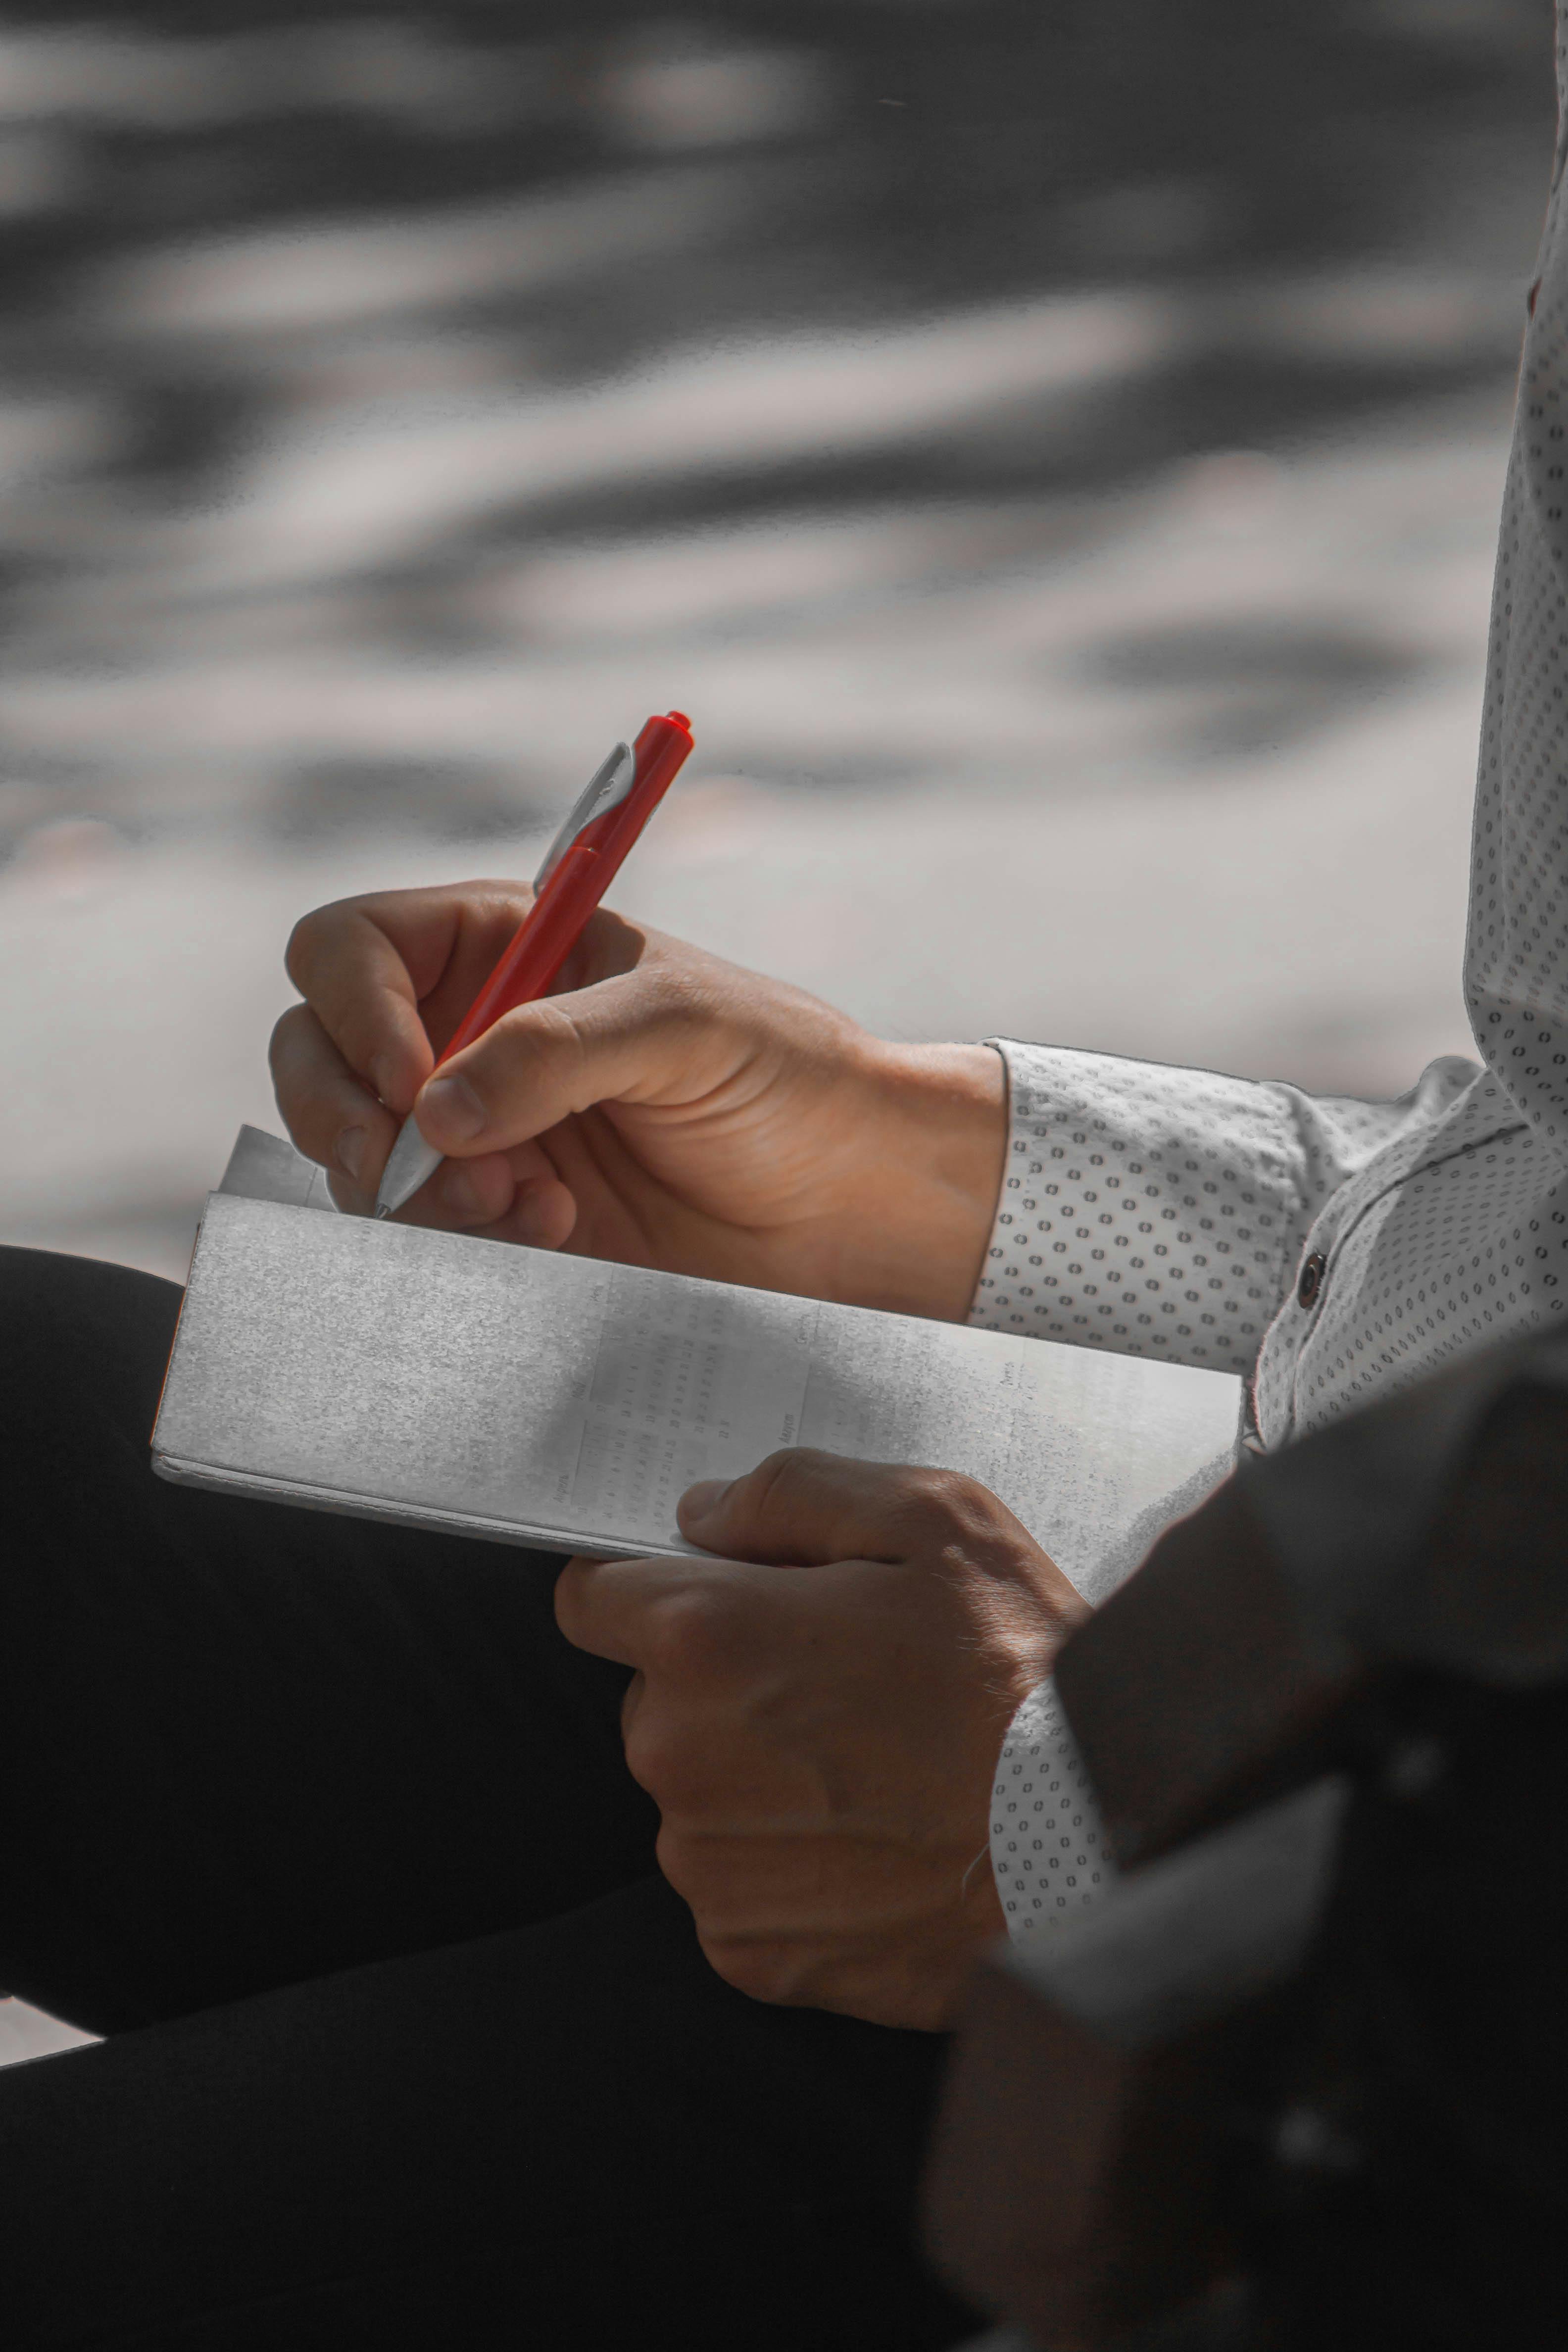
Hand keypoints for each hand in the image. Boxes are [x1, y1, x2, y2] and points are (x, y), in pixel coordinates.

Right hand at [269, 882, 1005, 1319]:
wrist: (846, 1202)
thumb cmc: (785, 1076)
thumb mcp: (682, 1024)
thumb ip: (556, 1050)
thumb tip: (433, 1111)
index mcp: (502, 945)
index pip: (352, 948)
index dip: (355, 1009)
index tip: (413, 1082)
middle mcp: (465, 1030)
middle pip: (313, 1052)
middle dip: (349, 1116)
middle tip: (423, 1170)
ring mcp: (472, 1129)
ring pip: (352, 1154)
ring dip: (416, 1189)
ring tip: (531, 1204)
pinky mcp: (493, 1217)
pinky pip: (412, 1233)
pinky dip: (459, 1240)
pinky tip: (556, 1232)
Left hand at [554, 1449, 1087, 2030]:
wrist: (1099, 1846)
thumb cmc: (1024, 1677)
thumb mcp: (932, 1519)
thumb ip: (792, 1492)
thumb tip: (703, 1513)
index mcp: (707, 1636)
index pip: (593, 1599)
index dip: (653, 1589)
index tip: (716, 1601)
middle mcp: (679, 1754)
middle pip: (654, 1700)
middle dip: (722, 1685)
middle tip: (843, 1684)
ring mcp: (708, 1863)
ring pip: (695, 1795)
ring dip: (756, 1776)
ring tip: (877, 1767)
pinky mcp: (749, 1951)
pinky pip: (735, 1885)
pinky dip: (789, 1864)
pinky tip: (875, 1842)